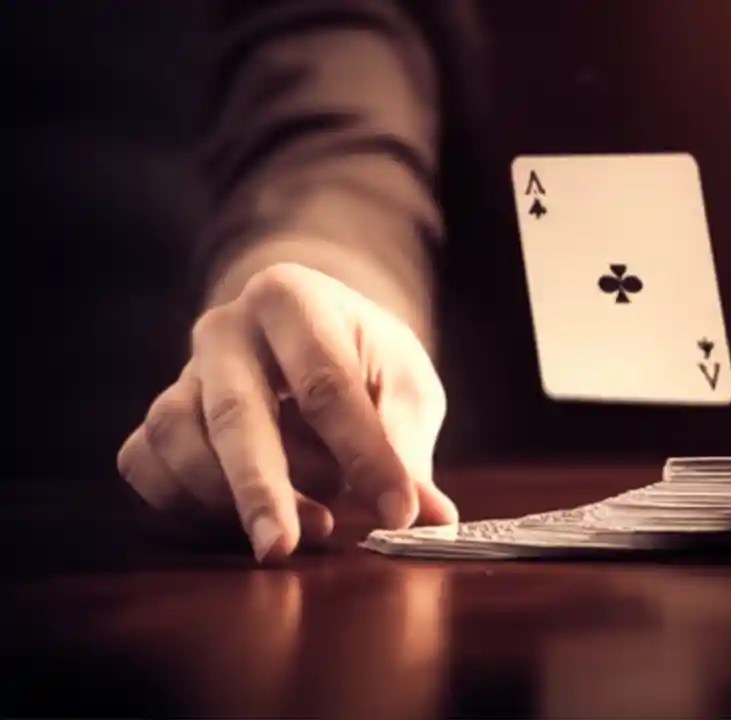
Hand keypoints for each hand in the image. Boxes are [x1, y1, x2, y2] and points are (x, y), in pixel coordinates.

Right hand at [117, 263, 456, 561]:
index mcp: (292, 299)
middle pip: (235, 413)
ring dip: (233, 497)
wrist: (308, 328)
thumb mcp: (405, 384)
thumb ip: (408, 444)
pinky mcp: (158, 412)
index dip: (364, 455)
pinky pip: (144, 461)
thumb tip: (428, 516)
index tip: (398, 512)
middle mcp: (226, 328)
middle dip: (261, 489)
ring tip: (309, 522)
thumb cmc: (364, 358)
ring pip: (179, 438)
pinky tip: (236, 514)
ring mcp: (185, 370)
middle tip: (284, 547)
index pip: (326, 385)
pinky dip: (182, 498)